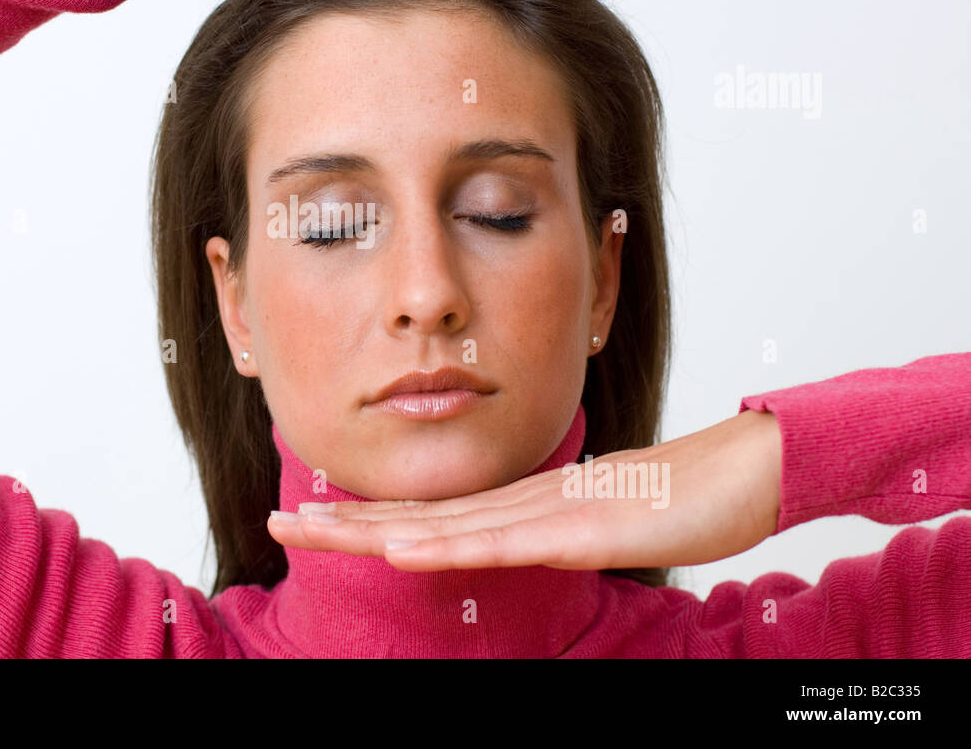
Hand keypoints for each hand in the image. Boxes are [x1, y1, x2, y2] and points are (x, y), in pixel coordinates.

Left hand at [267, 408, 781, 571]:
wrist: (743, 471)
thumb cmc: (677, 495)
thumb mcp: (597, 518)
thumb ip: (551, 526)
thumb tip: (513, 536)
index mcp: (523, 500)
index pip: (430, 513)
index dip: (367, 516)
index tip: (312, 519)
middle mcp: (521, 500)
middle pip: (418, 514)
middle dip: (343, 520)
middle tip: (277, 520)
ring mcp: (545, 511)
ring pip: (441, 525)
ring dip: (368, 530)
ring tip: (305, 529)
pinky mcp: (576, 528)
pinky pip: (498, 543)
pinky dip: (442, 549)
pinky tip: (397, 550)